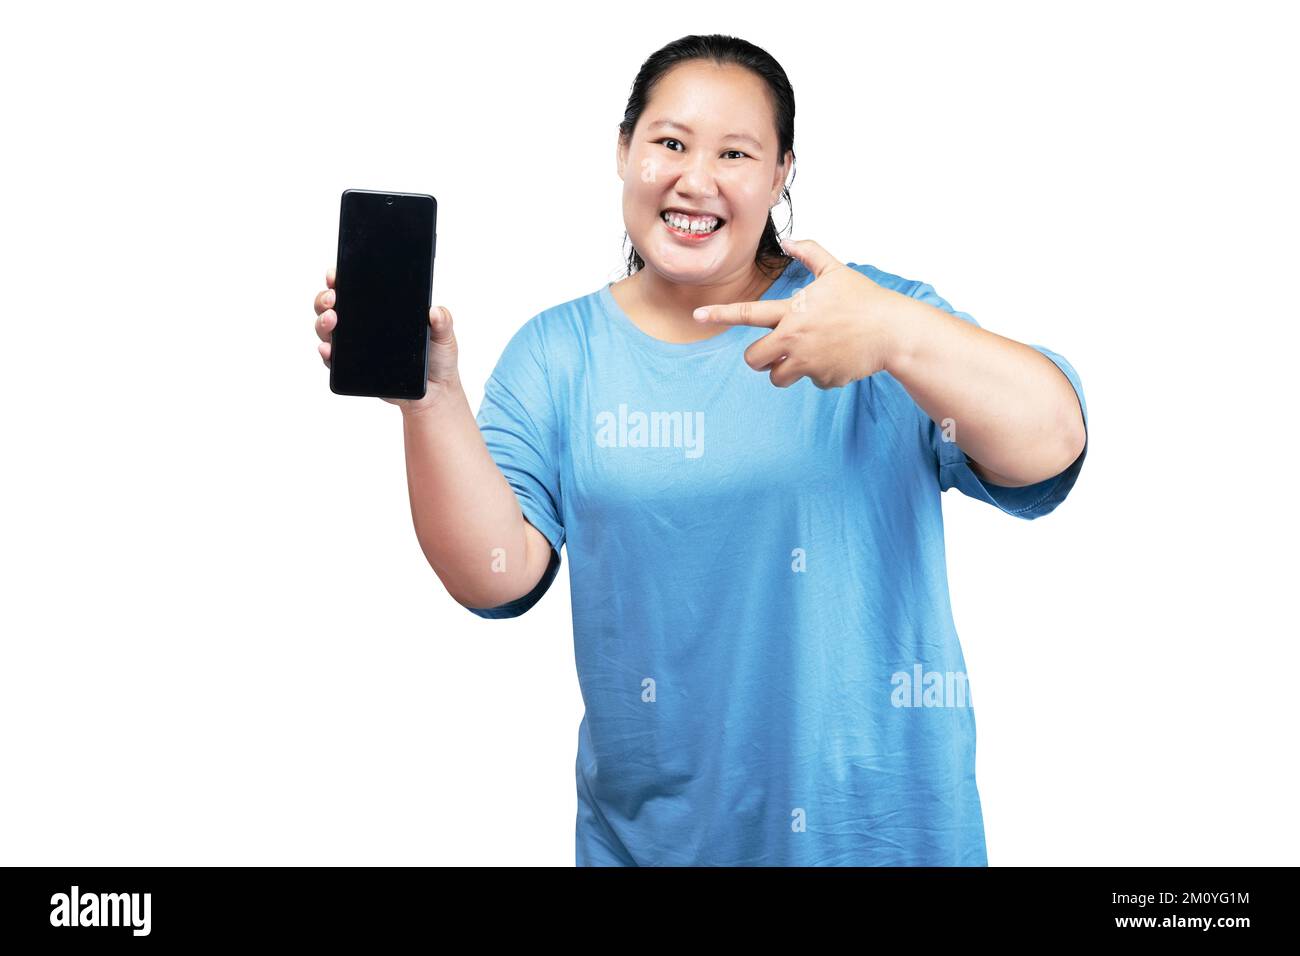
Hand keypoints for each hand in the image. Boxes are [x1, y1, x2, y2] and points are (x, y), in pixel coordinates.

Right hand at [313, 266, 462, 412]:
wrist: (435, 391)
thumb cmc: (437, 359)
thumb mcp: (444, 336)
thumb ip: (443, 322)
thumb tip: (435, 311)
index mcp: (380, 310)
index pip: (354, 289)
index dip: (340, 279)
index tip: (335, 274)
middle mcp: (362, 325)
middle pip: (332, 306)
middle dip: (325, 298)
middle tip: (332, 298)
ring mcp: (354, 346)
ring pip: (328, 330)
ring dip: (323, 323)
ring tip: (331, 319)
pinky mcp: (353, 370)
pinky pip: (333, 361)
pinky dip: (326, 353)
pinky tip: (327, 349)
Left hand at [693, 239, 905, 388]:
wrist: (893, 332)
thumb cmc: (865, 299)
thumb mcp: (836, 270)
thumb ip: (810, 254)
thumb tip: (789, 241)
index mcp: (792, 312)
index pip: (748, 313)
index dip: (720, 314)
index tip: (696, 315)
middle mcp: (794, 339)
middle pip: (753, 359)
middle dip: (759, 358)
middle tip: (774, 350)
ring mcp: (807, 363)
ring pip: (776, 377)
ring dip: (785, 369)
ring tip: (808, 354)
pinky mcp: (823, 380)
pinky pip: (809, 382)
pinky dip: (819, 374)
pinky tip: (836, 359)